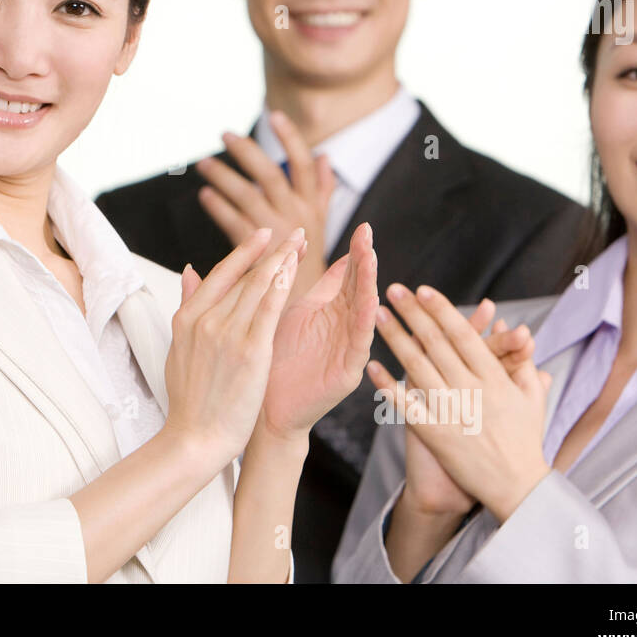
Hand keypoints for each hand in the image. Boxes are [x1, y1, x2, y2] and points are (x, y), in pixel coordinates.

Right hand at [161, 226, 307, 467]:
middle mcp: (205, 319)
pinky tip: (295, 269)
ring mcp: (226, 333)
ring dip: (281, 260)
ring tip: (299, 242)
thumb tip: (189, 271)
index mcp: (187, 318)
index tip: (263, 236)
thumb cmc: (190, 401)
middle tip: (292, 232)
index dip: (244, 253)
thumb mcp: (179, 348)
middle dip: (271, 251)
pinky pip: (269, 309)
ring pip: (258, 286)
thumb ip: (187, 306)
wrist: (194, 438)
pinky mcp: (249, 350)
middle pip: (243, 276)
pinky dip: (281, 285)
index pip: (220, 275)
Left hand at [195, 108, 334, 302]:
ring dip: (224, 176)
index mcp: (312, 208)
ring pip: (248, 195)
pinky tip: (206, 196)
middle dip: (248, 152)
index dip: (291, 139)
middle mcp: (297, 218)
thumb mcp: (320, 225)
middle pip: (271, 175)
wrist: (299, 313)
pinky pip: (233, 221)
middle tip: (225, 135)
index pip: (304, 166)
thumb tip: (324, 157)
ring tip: (205, 164)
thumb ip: (322, 191)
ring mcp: (277, 235)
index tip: (274, 116)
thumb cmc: (306, 265)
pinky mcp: (256, 253)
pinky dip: (218, 206)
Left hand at [256, 221, 377, 440]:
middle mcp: (343, 327)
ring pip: (364, 311)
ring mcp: (347, 349)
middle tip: (369, 235)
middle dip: (365, 261)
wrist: (264, 409)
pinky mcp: (347, 372)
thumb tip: (303, 246)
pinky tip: (369, 303)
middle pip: (359, 287)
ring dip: (369, 285)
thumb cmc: (272, 360)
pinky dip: (365, 322)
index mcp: (329, 311)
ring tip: (372, 259)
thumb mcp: (287, 313)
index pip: (347, 275)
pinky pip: (360, 343)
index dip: (355, 252)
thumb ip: (300, 285)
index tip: (362, 227)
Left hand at [368, 283, 552, 522]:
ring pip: (417, 367)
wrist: (516, 487)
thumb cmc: (525, 440)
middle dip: (413, 314)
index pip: (463, 335)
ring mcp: (452, 412)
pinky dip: (388, 385)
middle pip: (436, 343)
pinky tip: (371, 366)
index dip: (441, 310)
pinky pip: (406, 405)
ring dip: (395, 339)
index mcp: (496, 378)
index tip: (423, 290)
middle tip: (393, 290)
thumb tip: (515, 327)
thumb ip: (523, 361)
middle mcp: (472, 390)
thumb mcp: (532, 398)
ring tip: (378, 316)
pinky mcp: (435, 434)